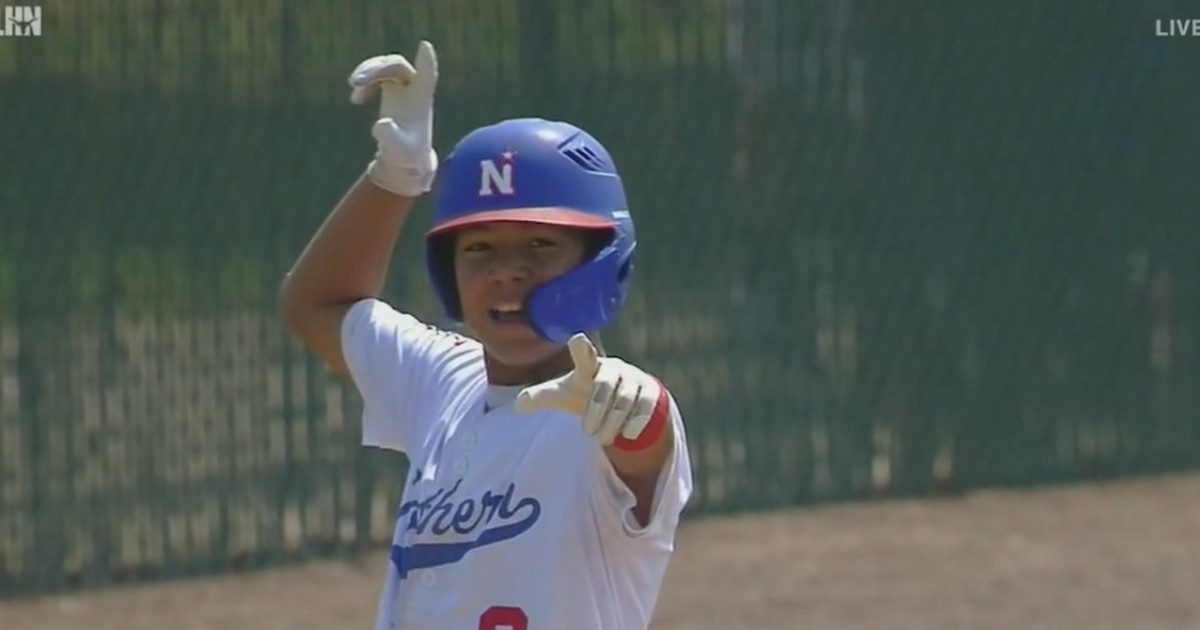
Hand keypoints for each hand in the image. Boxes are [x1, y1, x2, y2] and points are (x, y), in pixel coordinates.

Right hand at [348, 41, 438, 196]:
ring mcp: (404, 87)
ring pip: (386, 65)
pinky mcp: (392, 88)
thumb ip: (391, 139)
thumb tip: (381, 124)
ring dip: (367, 71)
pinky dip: (364, 83)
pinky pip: (377, 74)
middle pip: (398, 65)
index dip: (426, 62)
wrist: (405, 158)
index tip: (425, 45)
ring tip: (353, 85)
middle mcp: (415, 89)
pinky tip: (356, 100)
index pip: (427, 76)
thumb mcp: (398, 152)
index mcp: (422, 101)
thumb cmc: (406, 156)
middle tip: (355, 81)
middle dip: (376, 68)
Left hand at [515, 334, 669, 450]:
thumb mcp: (564, 394)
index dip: (581, 347)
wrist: (624, 397)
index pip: (584, 354)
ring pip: (625, 400)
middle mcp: (612, 368)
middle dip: (596, 412)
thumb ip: (542, 397)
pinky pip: (645, 406)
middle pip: (603, 386)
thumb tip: (517, 404)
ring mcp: (634, 378)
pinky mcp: (650, 391)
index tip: (577, 339)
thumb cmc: (587, 392)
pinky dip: (635, 423)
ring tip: (602, 438)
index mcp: (589, 365)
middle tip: (587, 433)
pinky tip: (626, 434)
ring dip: (612, 423)